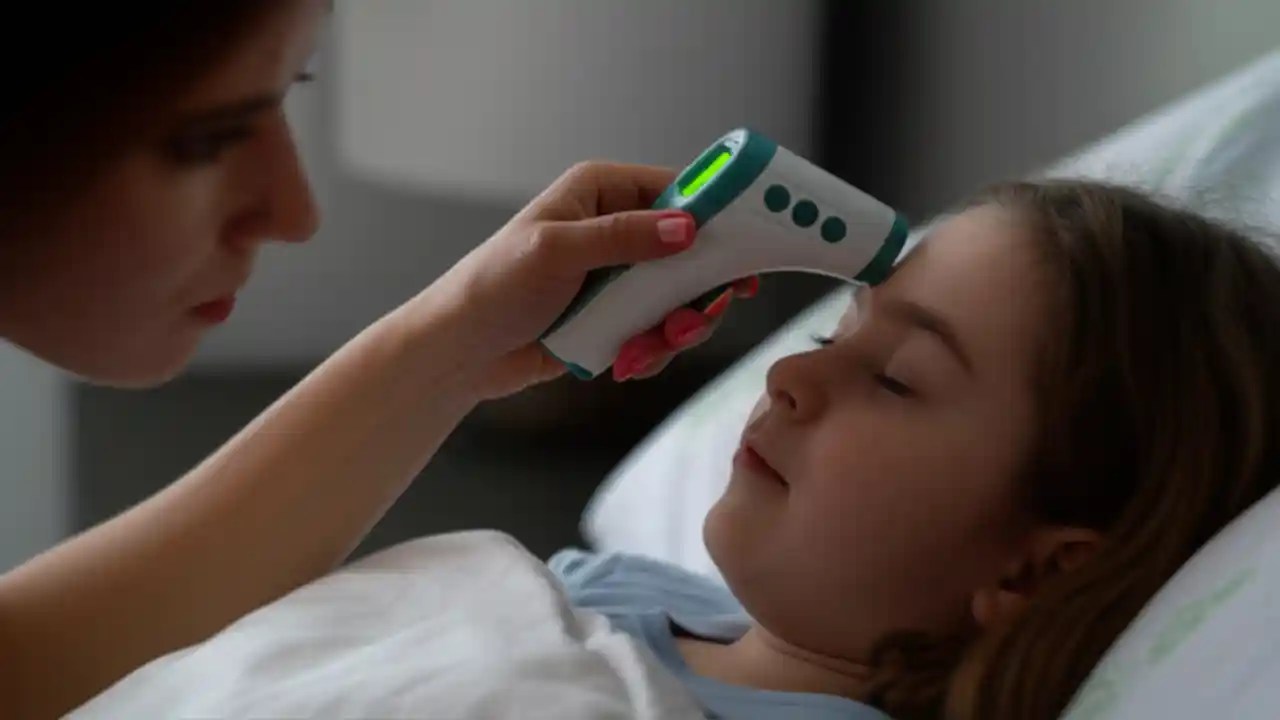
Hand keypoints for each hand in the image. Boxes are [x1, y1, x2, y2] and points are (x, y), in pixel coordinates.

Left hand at [413, 161, 755, 398]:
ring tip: (639, 353)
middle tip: (690, 323)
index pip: (679, 190)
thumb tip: (687, 227)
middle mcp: (617, 228)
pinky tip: (621, 363)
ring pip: (682, 298)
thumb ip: (624, 238)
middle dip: (696, 295)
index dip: (719, 218)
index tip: (747, 251)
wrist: (460, 353)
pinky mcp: (617, 317)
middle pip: (693, 252)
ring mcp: (619, 276)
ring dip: (671, 331)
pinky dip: (650, 351)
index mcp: (602, 192)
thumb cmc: (492, 288)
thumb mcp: (556, 253)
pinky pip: (659, 331)